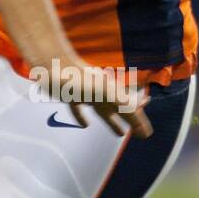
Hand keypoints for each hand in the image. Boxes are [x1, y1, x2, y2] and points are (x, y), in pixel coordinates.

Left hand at [31, 53, 153, 139]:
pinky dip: (84, 117)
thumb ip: (121, 101)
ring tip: (121, 133)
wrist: (51, 62)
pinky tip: (85, 125)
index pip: (130, 110)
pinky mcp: (70, 95)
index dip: (139, 122)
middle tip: (141, 134)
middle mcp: (102, 92)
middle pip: (120, 111)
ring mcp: (87, 93)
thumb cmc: (77, 76)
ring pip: (103, 111)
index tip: (148, 134)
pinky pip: (80, 109)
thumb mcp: (103, 90)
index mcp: (112, 91)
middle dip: (131, 122)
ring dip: (113, 121)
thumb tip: (141, 107)